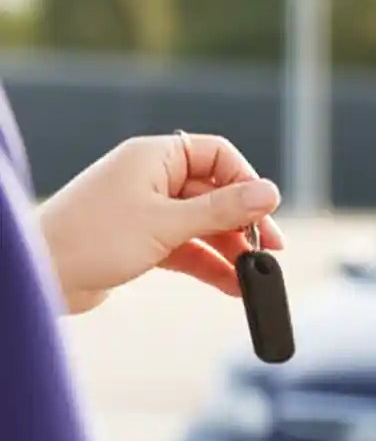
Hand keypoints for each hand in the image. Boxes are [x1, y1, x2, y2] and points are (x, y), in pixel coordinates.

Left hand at [37, 132, 284, 313]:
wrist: (41, 275)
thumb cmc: (92, 239)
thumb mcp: (167, 223)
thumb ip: (222, 210)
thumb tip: (270, 193)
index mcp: (155, 157)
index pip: (217, 155)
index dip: (245, 181)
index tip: (264, 212)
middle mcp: (152, 179)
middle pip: (215, 194)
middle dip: (243, 224)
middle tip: (270, 251)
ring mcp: (147, 211)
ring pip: (203, 226)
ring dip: (229, 250)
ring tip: (253, 277)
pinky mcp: (141, 241)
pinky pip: (188, 248)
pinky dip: (209, 265)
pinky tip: (231, 285)